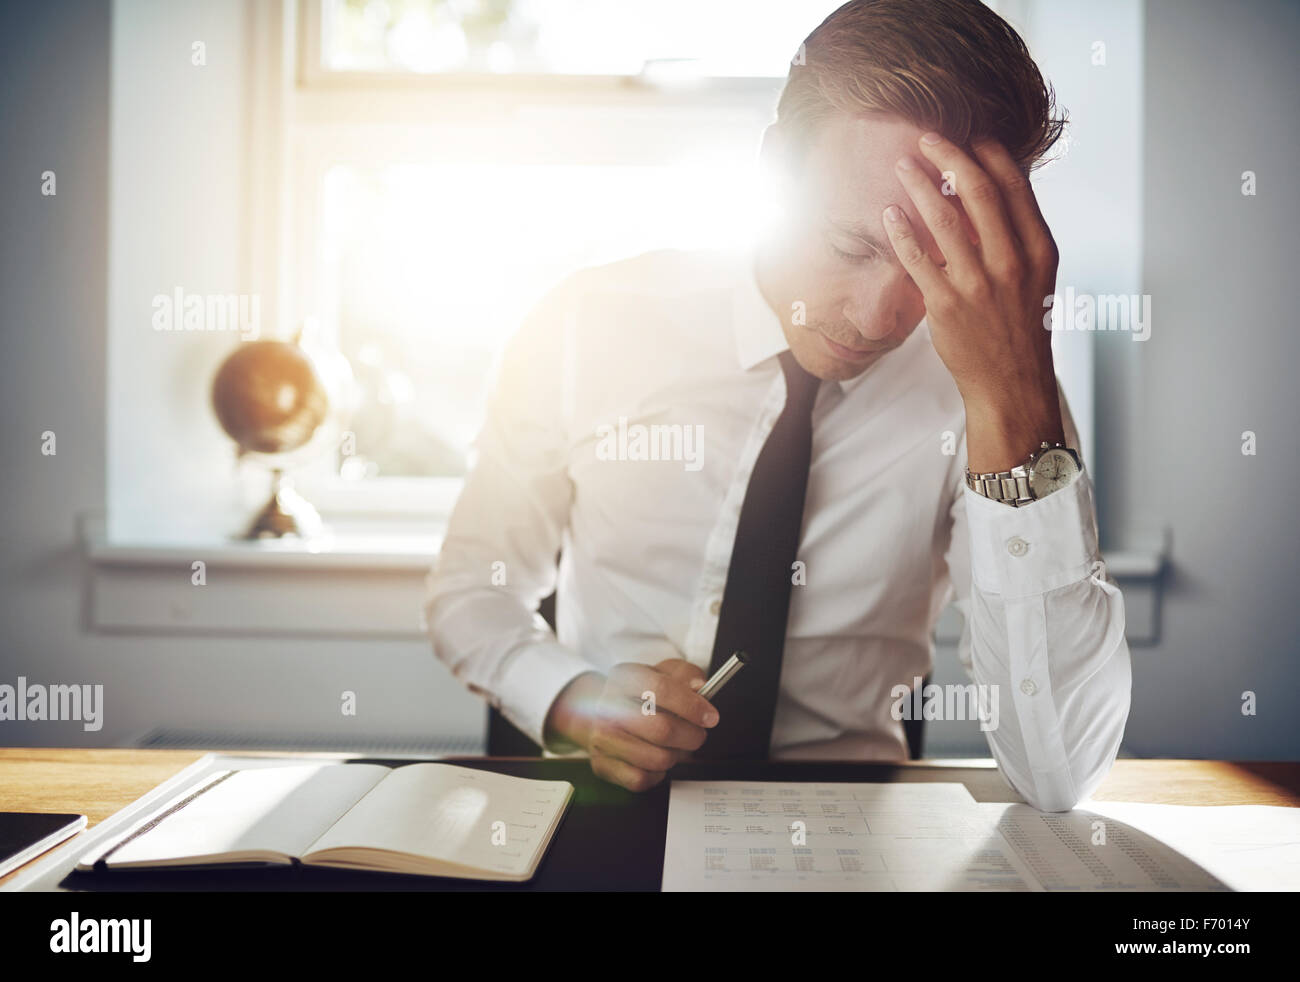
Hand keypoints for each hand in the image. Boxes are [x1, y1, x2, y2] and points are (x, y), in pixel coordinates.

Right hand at [543, 658, 716, 791]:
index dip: (691, 705)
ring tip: (674, 745)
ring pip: (657, 759)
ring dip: (676, 755)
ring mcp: (602, 738)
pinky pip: (642, 779)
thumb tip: (698, 687)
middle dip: (691, 736)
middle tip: (697, 734)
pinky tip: (654, 758)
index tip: (710, 717)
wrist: (604, 713)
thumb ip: (685, 674)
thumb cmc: (640, 695)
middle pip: (662, 729)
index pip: (661, 689)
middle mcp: (607, 707)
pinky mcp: (602, 765)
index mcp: (624, 677)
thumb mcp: (664, 673)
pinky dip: (657, 773)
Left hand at [883, 133, 1063, 470]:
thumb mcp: (1036, 276)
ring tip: (903, 166)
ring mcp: (978, 284)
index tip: (969, 136)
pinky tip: (889, 214)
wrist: (1011, 383)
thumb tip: (994, 189)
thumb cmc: (1020, 326)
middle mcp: (1012, 262)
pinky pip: (918, 259)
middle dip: (950, 156)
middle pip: (979, 191)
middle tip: (926, 139)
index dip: (989, 153)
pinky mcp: (947, 306)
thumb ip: (1018, 235)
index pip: (1015, 185)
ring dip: (920, 185)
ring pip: (945, 220)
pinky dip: (901, 232)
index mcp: (1039, 249)